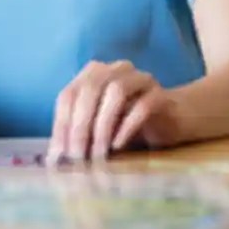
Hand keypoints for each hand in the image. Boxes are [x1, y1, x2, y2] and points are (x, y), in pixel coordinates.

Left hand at [48, 60, 178, 161]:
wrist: (174, 119)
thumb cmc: (129, 124)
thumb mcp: (99, 128)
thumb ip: (79, 135)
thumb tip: (54, 159)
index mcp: (94, 74)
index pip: (68, 94)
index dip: (61, 124)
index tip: (58, 155)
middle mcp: (115, 70)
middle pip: (90, 89)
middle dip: (80, 126)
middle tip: (77, 157)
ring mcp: (139, 79)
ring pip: (115, 92)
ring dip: (102, 125)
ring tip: (98, 154)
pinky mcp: (160, 95)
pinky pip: (142, 106)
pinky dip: (127, 126)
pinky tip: (118, 145)